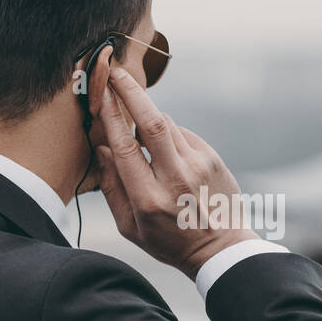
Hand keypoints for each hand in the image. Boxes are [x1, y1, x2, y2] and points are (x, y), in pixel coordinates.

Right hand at [93, 63, 258, 279]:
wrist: (221, 249)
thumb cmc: (169, 241)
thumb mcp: (130, 227)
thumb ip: (111, 188)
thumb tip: (102, 149)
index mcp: (149, 200)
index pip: (126, 148)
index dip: (111, 117)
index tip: (101, 94)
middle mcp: (176, 179)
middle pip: (151, 123)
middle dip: (131, 92)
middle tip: (116, 71)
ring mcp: (198, 166)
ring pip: (167, 124)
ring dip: (148, 116)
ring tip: (137, 121)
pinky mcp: (212, 158)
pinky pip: (182, 134)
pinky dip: (167, 134)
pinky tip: (165, 152)